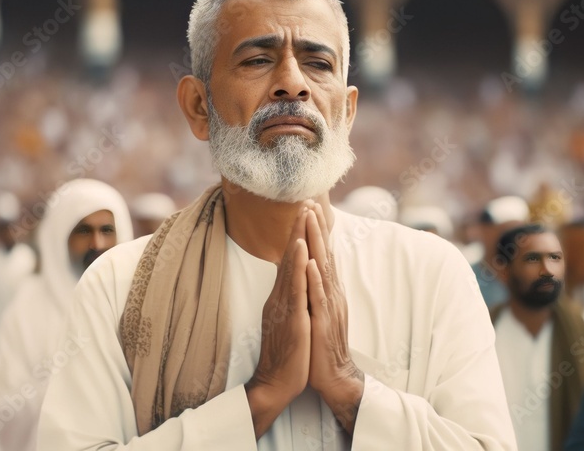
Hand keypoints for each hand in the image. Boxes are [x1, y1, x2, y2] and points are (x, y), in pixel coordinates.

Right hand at [245, 207, 311, 438]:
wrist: (276, 381)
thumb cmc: (286, 353)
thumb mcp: (288, 319)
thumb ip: (290, 299)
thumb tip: (294, 282)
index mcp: (283, 296)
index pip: (291, 260)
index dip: (298, 236)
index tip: (306, 213)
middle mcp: (281, 295)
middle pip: (289, 255)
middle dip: (298, 228)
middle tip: (305, 201)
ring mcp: (284, 304)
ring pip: (291, 265)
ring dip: (298, 238)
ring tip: (303, 215)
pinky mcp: (291, 316)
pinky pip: (295, 286)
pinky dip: (298, 266)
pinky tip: (302, 250)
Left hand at [305, 203, 363, 433]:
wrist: (333, 374)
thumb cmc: (322, 343)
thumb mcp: (318, 310)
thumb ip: (316, 289)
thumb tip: (310, 269)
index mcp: (328, 290)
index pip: (322, 254)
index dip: (317, 232)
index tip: (310, 208)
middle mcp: (332, 293)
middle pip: (324, 254)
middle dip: (317, 228)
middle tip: (311, 203)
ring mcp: (329, 305)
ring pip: (323, 269)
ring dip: (317, 244)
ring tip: (312, 222)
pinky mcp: (323, 321)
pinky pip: (319, 297)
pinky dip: (315, 279)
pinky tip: (311, 264)